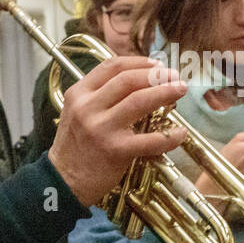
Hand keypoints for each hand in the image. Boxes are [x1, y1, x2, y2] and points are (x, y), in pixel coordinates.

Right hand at [49, 55, 188, 205]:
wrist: (63, 180)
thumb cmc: (76, 145)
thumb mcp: (78, 111)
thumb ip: (101, 95)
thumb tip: (139, 80)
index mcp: (79, 93)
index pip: (111, 67)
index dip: (138, 62)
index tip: (157, 65)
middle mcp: (88, 107)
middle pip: (128, 80)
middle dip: (156, 75)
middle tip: (174, 76)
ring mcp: (101, 128)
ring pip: (139, 101)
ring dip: (165, 93)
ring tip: (180, 90)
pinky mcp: (115, 150)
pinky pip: (149, 140)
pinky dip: (169, 136)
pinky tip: (180, 133)